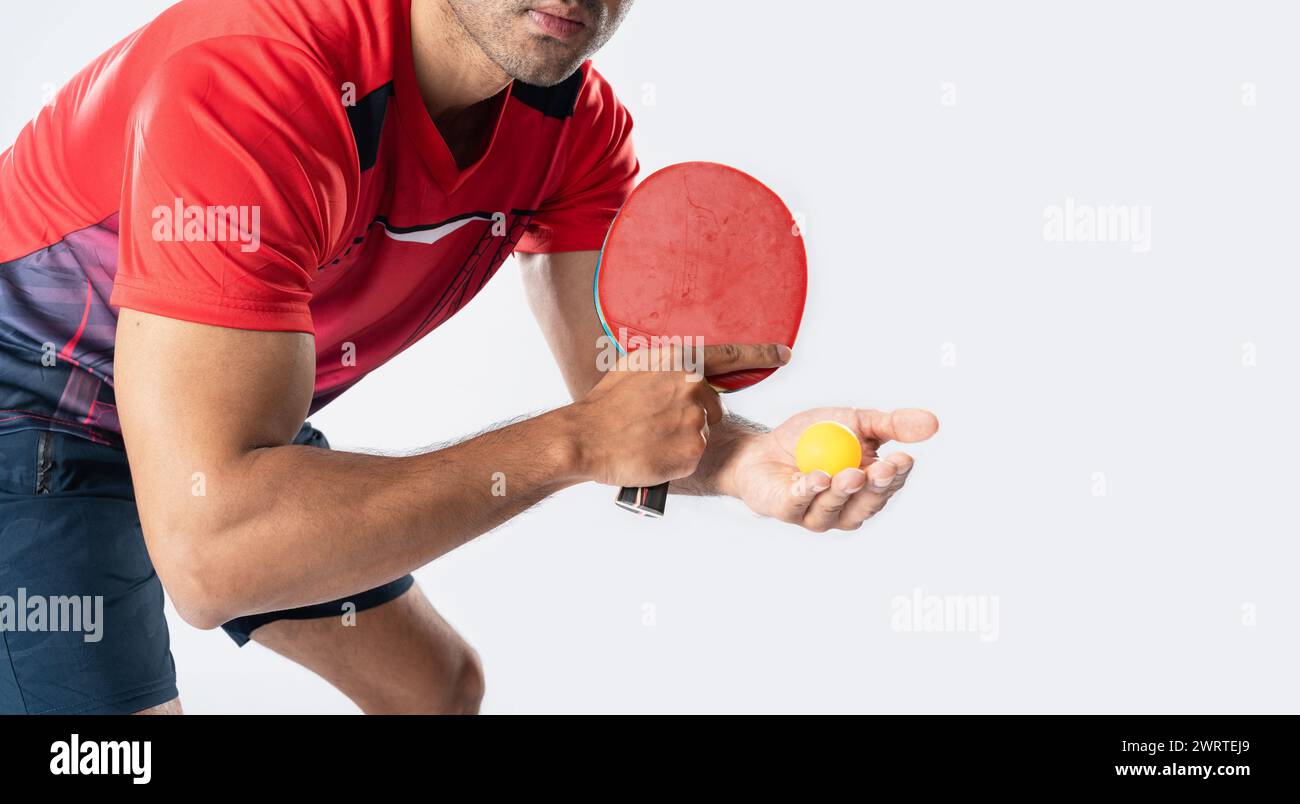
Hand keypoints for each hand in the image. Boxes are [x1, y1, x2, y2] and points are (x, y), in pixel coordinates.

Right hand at [568, 343, 790, 486]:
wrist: (585, 438)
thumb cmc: (604, 404)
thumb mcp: (634, 366)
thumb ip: (668, 364)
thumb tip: (688, 366)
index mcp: (680, 361)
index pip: (732, 356)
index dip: (762, 355)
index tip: (784, 355)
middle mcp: (694, 386)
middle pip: (713, 403)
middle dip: (693, 413)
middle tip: (658, 422)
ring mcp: (695, 420)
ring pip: (703, 430)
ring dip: (684, 437)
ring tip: (651, 438)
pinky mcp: (693, 451)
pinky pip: (695, 455)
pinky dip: (678, 458)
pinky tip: (654, 453)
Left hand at [726, 407, 938, 531]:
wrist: (763, 447)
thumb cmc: (813, 437)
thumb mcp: (855, 422)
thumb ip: (891, 424)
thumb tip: (933, 423)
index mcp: (868, 487)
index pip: (889, 485)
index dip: (897, 475)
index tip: (904, 458)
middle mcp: (847, 508)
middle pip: (866, 504)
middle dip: (875, 488)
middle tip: (881, 469)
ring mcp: (817, 515)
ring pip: (835, 510)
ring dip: (843, 492)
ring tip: (850, 473)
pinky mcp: (787, 511)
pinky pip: (800, 505)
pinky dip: (810, 491)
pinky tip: (818, 478)